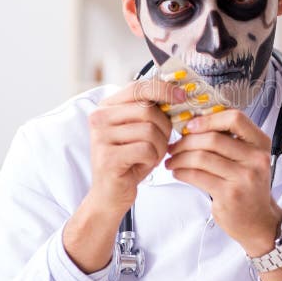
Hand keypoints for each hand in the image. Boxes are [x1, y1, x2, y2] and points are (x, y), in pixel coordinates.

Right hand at [63, 78, 184, 273]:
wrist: (111, 193)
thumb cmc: (130, 159)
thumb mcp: (141, 130)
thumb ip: (152, 111)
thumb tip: (180, 93)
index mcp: (107, 106)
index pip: (139, 87)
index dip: (164, 90)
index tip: (182, 97)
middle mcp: (99, 118)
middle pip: (147, 110)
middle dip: (165, 127)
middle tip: (163, 142)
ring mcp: (101, 137)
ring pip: (150, 130)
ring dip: (159, 146)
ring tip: (151, 156)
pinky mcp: (108, 157)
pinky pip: (146, 150)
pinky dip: (152, 159)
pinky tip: (142, 165)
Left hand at [164, 109, 281, 256]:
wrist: (258, 221)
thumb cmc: (249, 188)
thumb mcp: (250, 159)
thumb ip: (231, 141)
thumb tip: (195, 125)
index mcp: (261, 144)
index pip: (235, 118)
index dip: (209, 119)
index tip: (191, 126)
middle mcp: (256, 159)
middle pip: (213, 139)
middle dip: (186, 141)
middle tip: (173, 147)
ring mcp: (243, 177)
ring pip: (201, 157)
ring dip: (179, 158)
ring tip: (172, 161)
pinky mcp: (229, 194)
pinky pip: (197, 176)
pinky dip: (181, 172)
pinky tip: (178, 172)